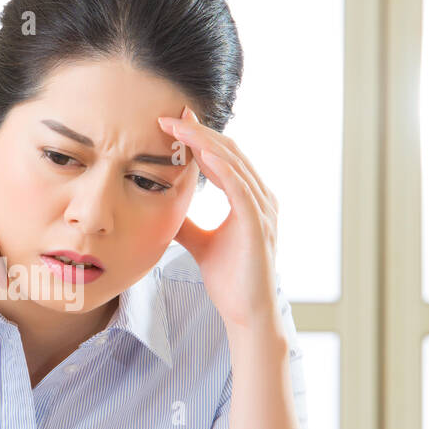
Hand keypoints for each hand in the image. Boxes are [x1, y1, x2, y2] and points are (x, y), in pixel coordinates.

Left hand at [159, 106, 281, 333]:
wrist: (247, 314)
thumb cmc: (230, 280)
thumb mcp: (200, 243)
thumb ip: (187, 223)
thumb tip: (166, 209)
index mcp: (249, 199)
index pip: (224, 158)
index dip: (200, 138)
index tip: (173, 122)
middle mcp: (260, 199)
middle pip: (229, 153)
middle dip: (200, 132)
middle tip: (171, 114)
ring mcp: (262, 211)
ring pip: (234, 164)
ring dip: (205, 143)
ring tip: (179, 127)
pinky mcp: (258, 226)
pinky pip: (240, 190)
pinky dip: (223, 169)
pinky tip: (204, 155)